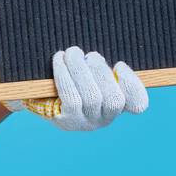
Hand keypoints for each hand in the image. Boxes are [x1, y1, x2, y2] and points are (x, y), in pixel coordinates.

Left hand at [5, 46, 147, 130]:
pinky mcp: (67, 121)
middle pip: (114, 99)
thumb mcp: (87, 72)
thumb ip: (97, 66)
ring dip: (81, 70)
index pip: (137, 104)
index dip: (133, 85)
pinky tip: (60, 60)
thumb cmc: (68, 79)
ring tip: (72, 52)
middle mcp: (105, 119)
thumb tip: (96, 56)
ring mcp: (86, 122)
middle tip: (90, 54)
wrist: (37, 96)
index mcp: (117, 106)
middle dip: (102, 72)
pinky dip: (66, 76)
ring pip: (92, 97)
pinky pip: (70, 98)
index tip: (119, 65)